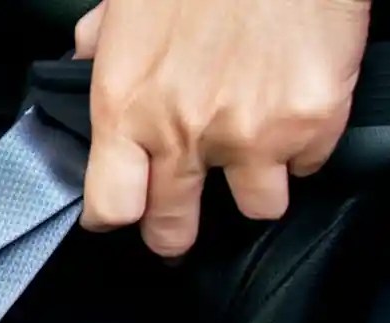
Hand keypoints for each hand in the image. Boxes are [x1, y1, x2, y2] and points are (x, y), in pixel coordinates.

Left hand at [74, 0, 370, 256]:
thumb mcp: (126, 5)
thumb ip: (99, 45)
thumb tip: (80, 59)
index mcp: (126, 107)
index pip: (110, 207)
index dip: (113, 219)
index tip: (121, 216)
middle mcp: (183, 132)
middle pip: (173, 229)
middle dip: (175, 233)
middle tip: (181, 221)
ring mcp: (250, 134)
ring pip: (255, 209)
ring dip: (253, 188)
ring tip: (250, 156)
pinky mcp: (309, 123)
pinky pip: (307, 166)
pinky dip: (303, 148)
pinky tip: (290, 113)